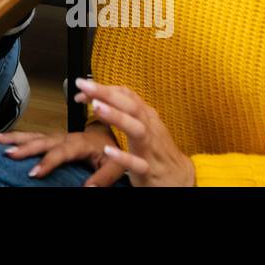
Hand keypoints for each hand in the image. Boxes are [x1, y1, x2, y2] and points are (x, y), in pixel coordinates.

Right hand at [0, 125, 124, 185]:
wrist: (115, 131)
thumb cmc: (115, 150)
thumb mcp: (116, 165)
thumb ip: (102, 178)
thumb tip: (87, 190)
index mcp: (81, 143)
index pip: (61, 152)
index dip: (47, 162)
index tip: (33, 172)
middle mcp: (67, 137)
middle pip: (42, 140)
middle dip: (24, 147)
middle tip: (8, 154)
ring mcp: (59, 136)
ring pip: (34, 135)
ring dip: (15, 137)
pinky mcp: (55, 138)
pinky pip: (35, 136)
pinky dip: (18, 136)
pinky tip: (4, 137)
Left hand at [76, 77, 194, 186]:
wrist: (182, 178)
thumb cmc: (157, 149)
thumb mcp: (143, 126)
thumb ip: (122, 112)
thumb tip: (96, 98)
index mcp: (146, 117)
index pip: (127, 95)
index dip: (104, 88)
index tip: (82, 87)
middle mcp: (150, 128)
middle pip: (131, 106)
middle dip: (107, 94)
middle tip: (84, 86)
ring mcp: (150, 149)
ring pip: (137, 129)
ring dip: (117, 117)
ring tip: (96, 107)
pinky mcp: (149, 171)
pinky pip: (138, 164)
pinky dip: (123, 157)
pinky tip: (108, 150)